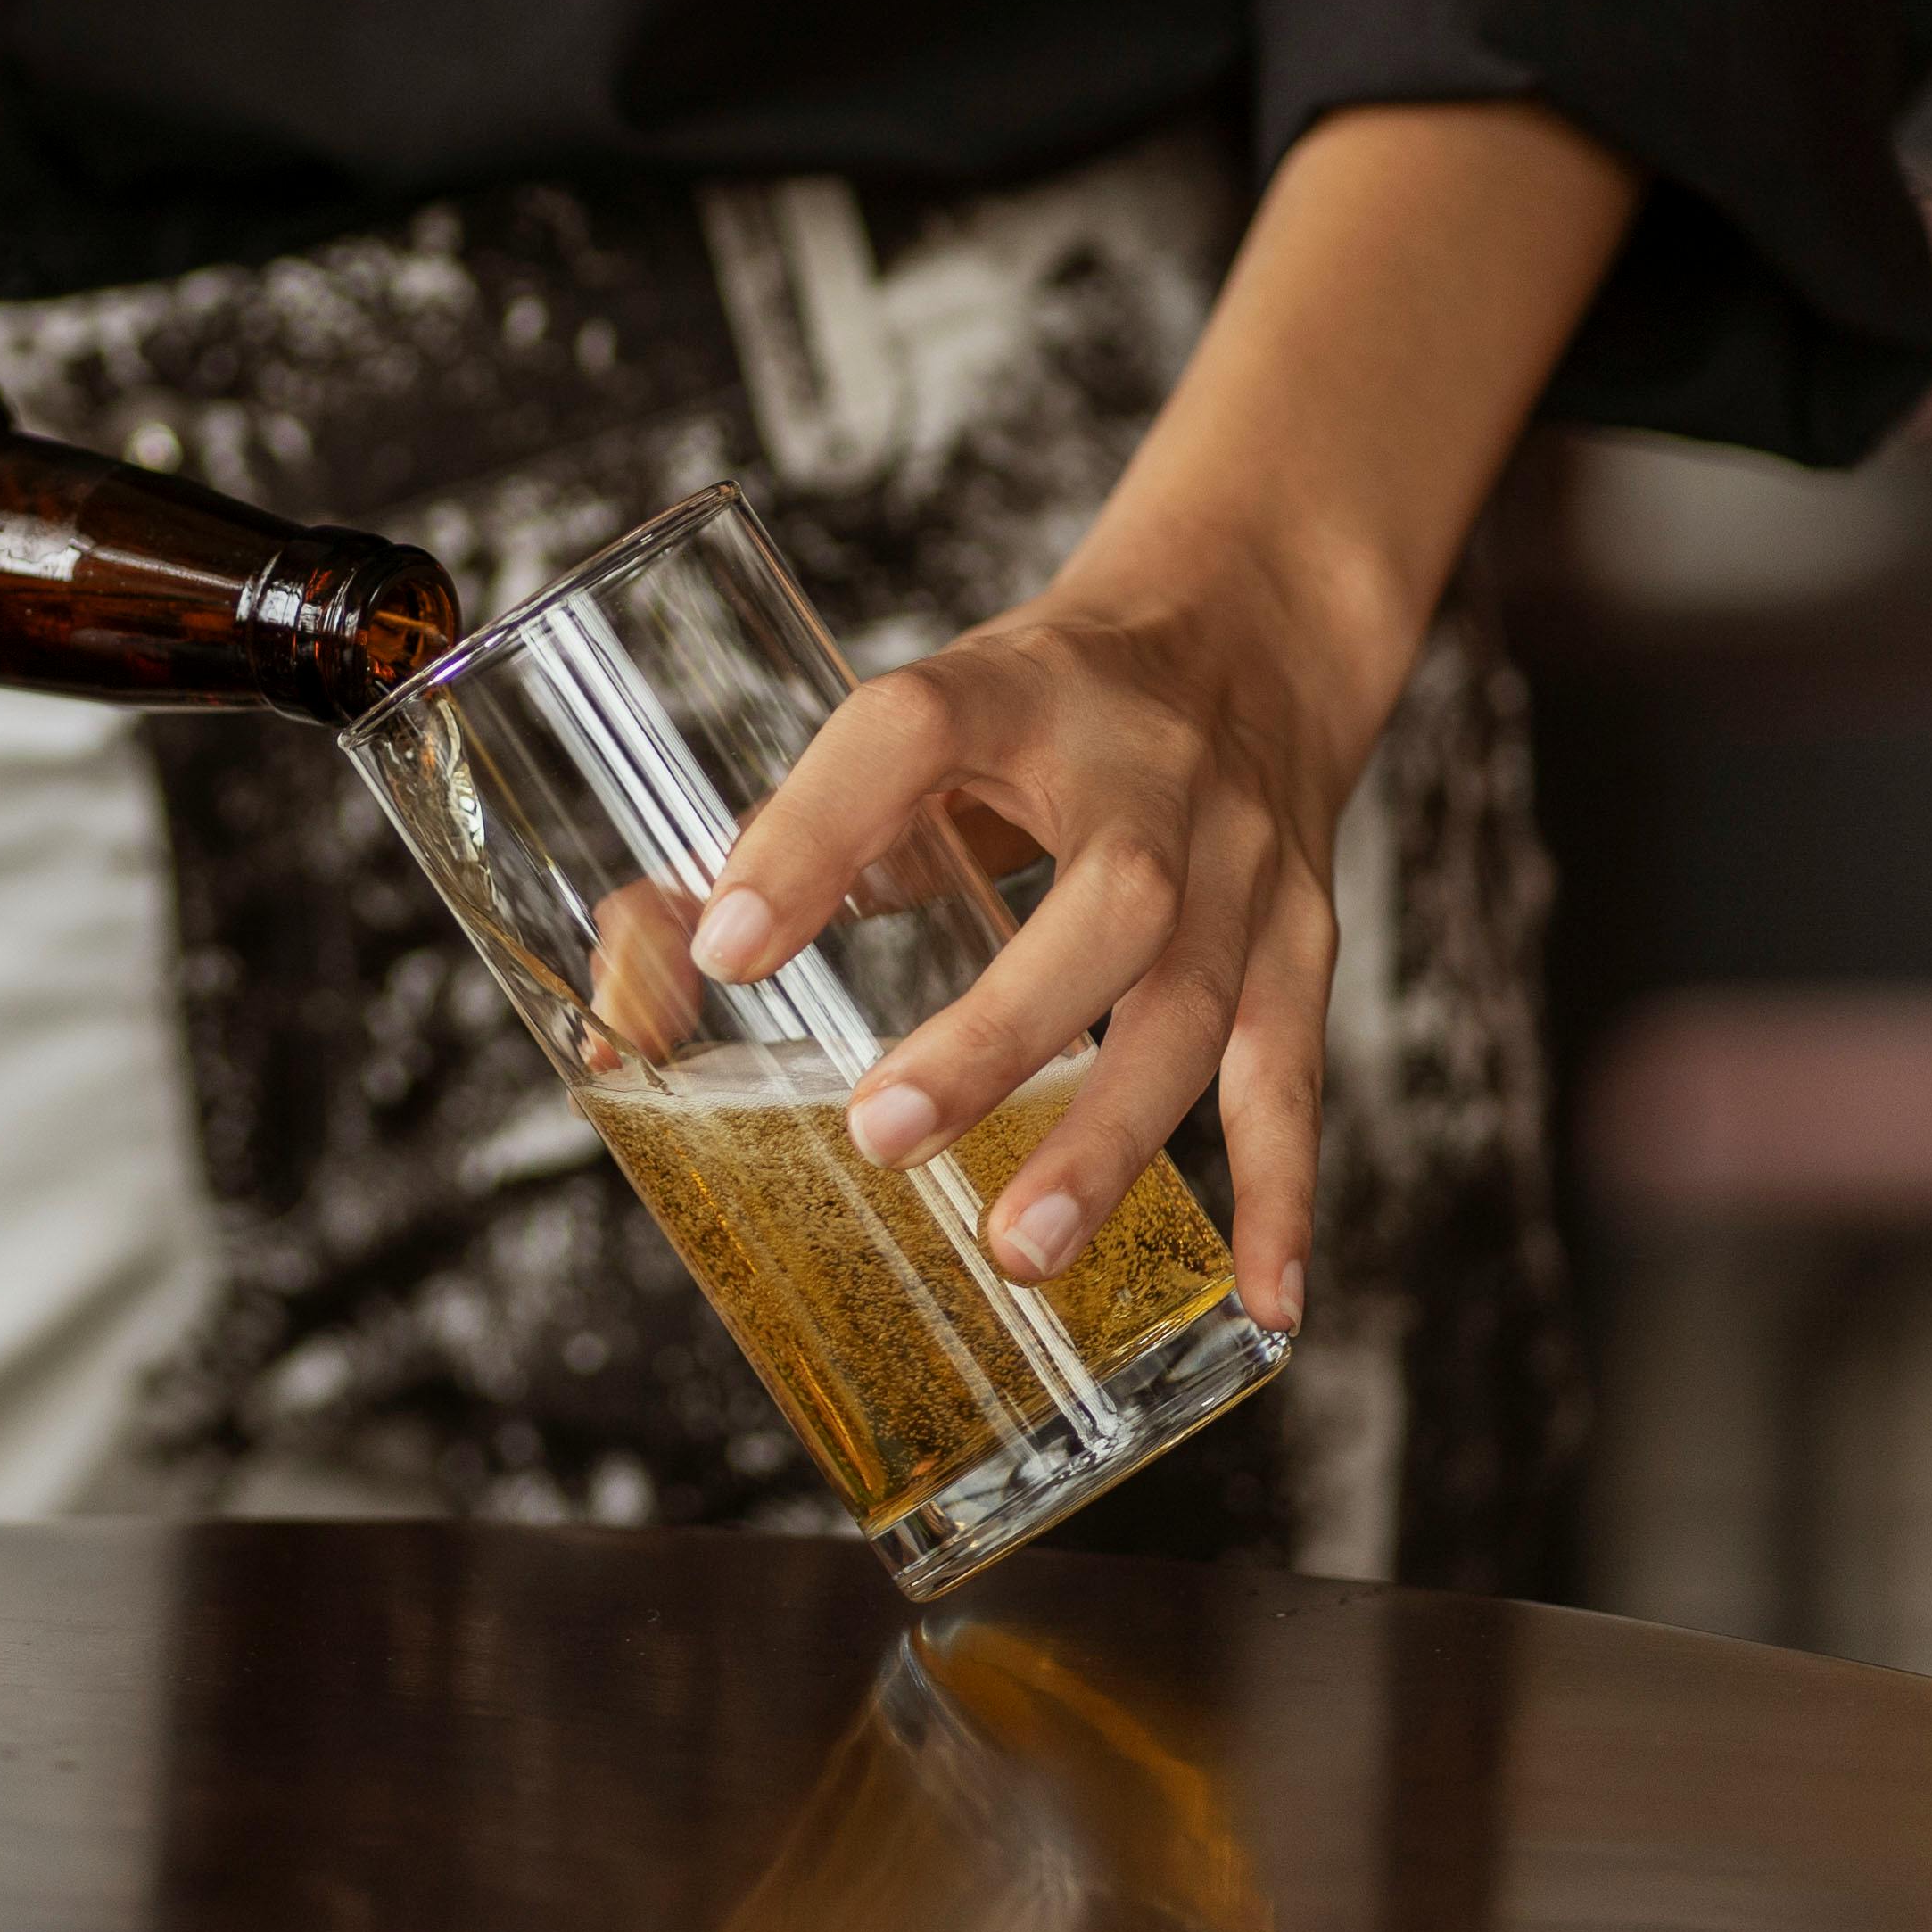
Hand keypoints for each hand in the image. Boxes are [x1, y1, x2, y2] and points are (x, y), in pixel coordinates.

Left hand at [689, 520, 1394, 1332]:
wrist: (1253, 629)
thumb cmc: (1043, 705)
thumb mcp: (923, 724)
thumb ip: (788, 846)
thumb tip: (628, 1005)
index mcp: (1012, 692)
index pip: (908, 731)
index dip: (811, 831)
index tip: (722, 944)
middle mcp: (1145, 771)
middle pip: (1108, 899)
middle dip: (997, 1029)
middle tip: (881, 1136)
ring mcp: (1241, 858)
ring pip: (1197, 1002)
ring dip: (1111, 1136)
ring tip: (1019, 1249)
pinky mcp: (1303, 933)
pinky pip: (1294, 1071)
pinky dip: (1282, 1194)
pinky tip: (1261, 1303)